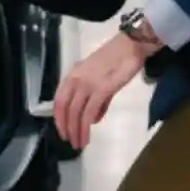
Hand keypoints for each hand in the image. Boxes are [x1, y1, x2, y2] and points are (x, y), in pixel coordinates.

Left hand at [54, 33, 161, 149]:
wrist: (130, 47)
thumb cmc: (117, 60)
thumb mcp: (99, 78)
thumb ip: (96, 99)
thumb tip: (93, 119)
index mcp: (73, 74)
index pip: (59, 100)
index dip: (59, 118)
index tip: (63, 131)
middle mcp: (75, 79)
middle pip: (65, 108)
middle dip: (66, 128)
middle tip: (70, 142)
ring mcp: (87, 84)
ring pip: (75, 113)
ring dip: (76, 131)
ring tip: (79, 143)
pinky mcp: (100, 89)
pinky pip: (89, 113)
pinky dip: (86, 127)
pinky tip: (87, 135)